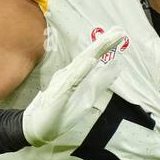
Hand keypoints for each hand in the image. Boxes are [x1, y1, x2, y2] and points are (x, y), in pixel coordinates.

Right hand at [22, 28, 126, 147]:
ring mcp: (64, 84)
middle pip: (89, 56)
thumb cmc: (61, 112)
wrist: (39, 128)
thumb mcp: (88, 97)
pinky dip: (82, 71)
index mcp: (78, 76)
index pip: (94, 57)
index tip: (121, 33)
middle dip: (104, 43)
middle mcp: (71, 76)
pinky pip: (72, 81)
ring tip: (107, 41)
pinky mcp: (60, 95)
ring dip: (95, 52)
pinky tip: (91, 62)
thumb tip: (117, 65)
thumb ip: (101, 81)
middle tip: (119, 31)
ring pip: (81, 65)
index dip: (107, 46)